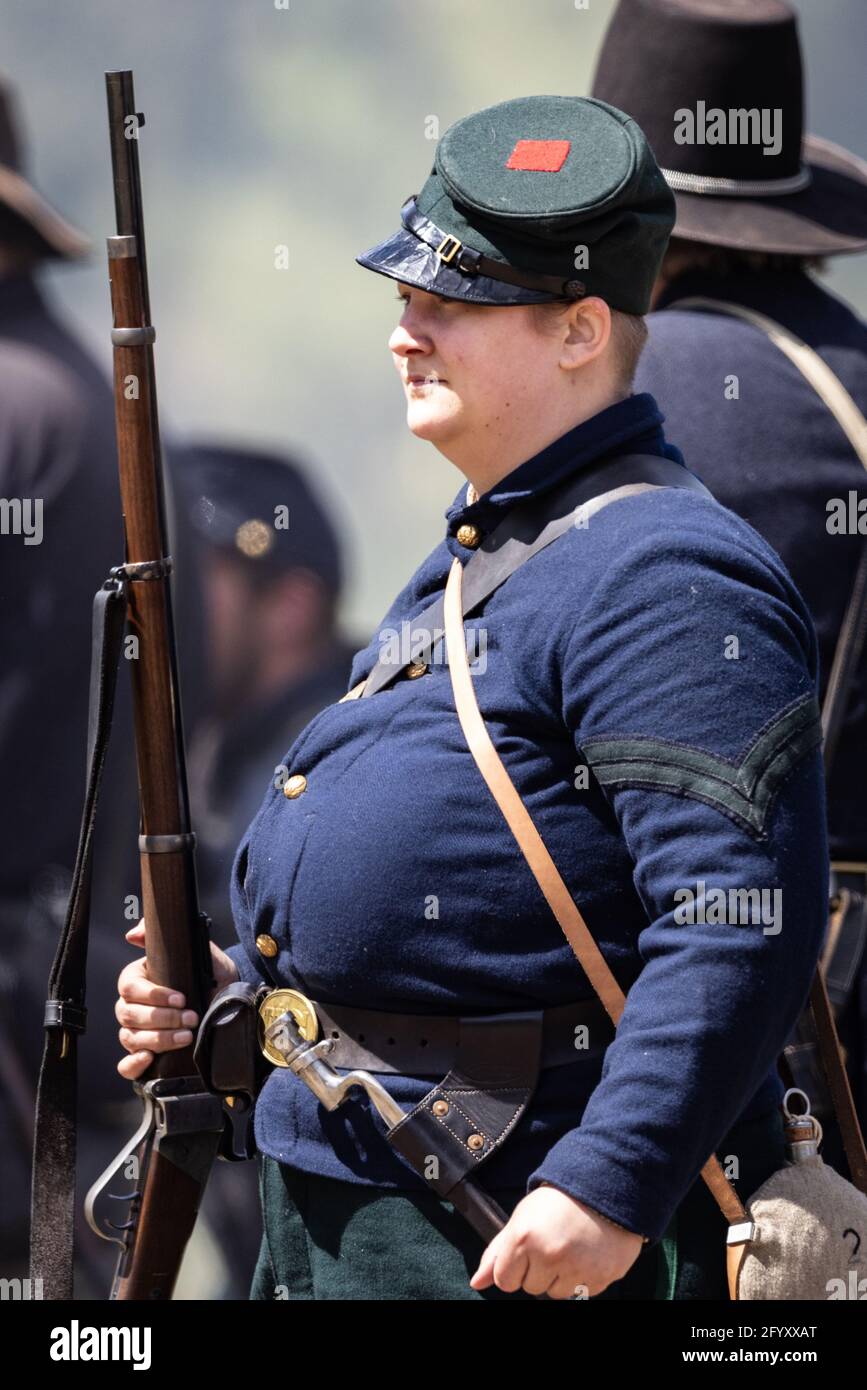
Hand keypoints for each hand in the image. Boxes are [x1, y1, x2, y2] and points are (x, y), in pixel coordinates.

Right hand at [115, 918, 239, 1080]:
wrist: (229, 999)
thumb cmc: (210, 974)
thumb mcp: (197, 950)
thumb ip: (166, 937)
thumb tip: (133, 933)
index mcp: (139, 979)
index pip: (129, 987)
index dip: (153, 995)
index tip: (181, 998)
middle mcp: (132, 1006)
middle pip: (129, 1014)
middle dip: (162, 1018)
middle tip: (191, 1017)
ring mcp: (136, 1031)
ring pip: (130, 1038)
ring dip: (158, 1039)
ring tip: (186, 1036)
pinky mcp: (144, 1054)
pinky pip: (126, 1065)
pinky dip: (133, 1064)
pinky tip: (150, 1059)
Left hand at [469, 1183, 643, 1298]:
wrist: (603, 1184)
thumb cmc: (558, 1200)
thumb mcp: (522, 1217)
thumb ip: (497, 1252)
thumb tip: (476, 1282)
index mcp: (524, 1237)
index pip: (505, 1280)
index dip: (514, 1266)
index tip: (527, 1250)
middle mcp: (549, 1255)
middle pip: (531, 1288)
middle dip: (539, 1270)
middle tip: (552, 1242)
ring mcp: (577, 1267)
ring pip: (556, 1293)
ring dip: (561, 1277)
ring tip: (570, 1247)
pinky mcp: (601, 1276)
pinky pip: (582, 1292)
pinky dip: (583, 1277)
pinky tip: (587, 1253)